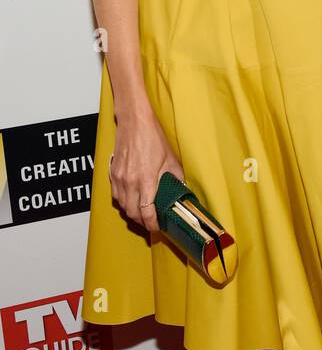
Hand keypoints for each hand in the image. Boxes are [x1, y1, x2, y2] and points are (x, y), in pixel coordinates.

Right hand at [109, 113, 183, 232]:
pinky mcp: (113, 173)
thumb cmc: (152, 137)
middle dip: (142, 222)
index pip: (146, 212)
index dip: (152, 224)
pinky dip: (123, 202)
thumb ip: (176, 177)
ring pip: (122, 206)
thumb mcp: (171, 159)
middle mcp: (130, 182)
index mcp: (146, 181)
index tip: (157, 228)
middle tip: (151, 223)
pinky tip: (131, 200)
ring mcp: (119, 178)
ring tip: (142, 214)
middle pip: (132, 214)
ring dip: (131, 213)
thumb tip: (181, 190)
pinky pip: (115, 195)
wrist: (134, 121)